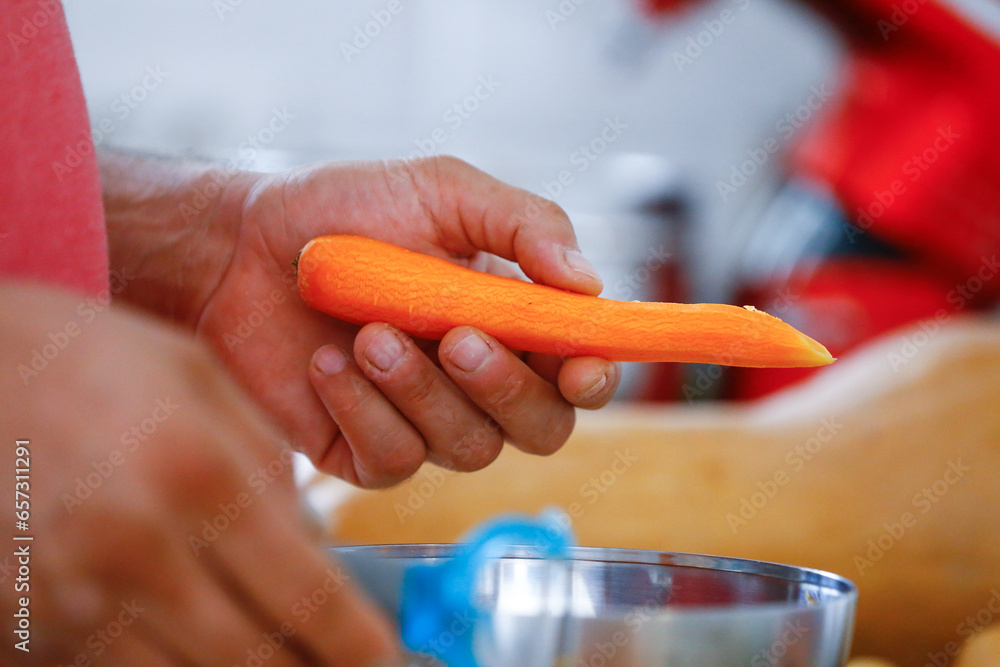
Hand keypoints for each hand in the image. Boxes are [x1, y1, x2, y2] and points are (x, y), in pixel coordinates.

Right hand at [0, 284, 398, 665]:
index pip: (306, 597)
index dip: (359, 645)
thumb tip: (314, 550)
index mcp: (196, 477)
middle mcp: (134, 549)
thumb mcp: (198, 381)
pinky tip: (189, 637)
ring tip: (273, 653)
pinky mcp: (21, 625)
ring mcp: (68, 598)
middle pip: (251, 662)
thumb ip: (266, 467)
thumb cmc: (88, 358)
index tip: (386, 660)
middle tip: (338, 666)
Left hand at [104, 154, 620, 486]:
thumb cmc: (346, 212)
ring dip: (422, 392)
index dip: (594, 378)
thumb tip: (589, 284)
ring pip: (468, 448)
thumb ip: (524, 225)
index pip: (579, 373)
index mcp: (512, 321)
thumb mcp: (442, 191)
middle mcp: (477, 381)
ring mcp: (424, 420)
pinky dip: (365, 412)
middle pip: (540, 428)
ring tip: (368, 333)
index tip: (581, 365)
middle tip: (455, 337)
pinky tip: (327, 366)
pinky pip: (395, 461)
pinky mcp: (365, 451)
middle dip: (504, 388)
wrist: (239, 246)